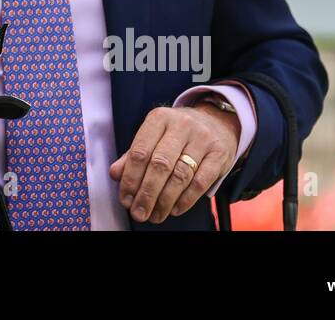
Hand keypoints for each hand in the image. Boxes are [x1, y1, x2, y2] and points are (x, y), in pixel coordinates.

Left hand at [109, 103, 239, 223]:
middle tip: (139, 213)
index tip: (125, 199)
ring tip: (155, 215)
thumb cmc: (177, 134)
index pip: (140, 151)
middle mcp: (181, 125)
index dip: (130, 179)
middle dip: (146, 194)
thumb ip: (133, 155)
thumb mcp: (154, 136)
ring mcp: (203, 139)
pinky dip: (186, 200)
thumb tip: (115, 174)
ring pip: (180, 175)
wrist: (216, 122)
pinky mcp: (219, 153)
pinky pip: (200, 182)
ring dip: (165, 201)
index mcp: (159, 118)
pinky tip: (175, 209)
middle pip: (160, 165)